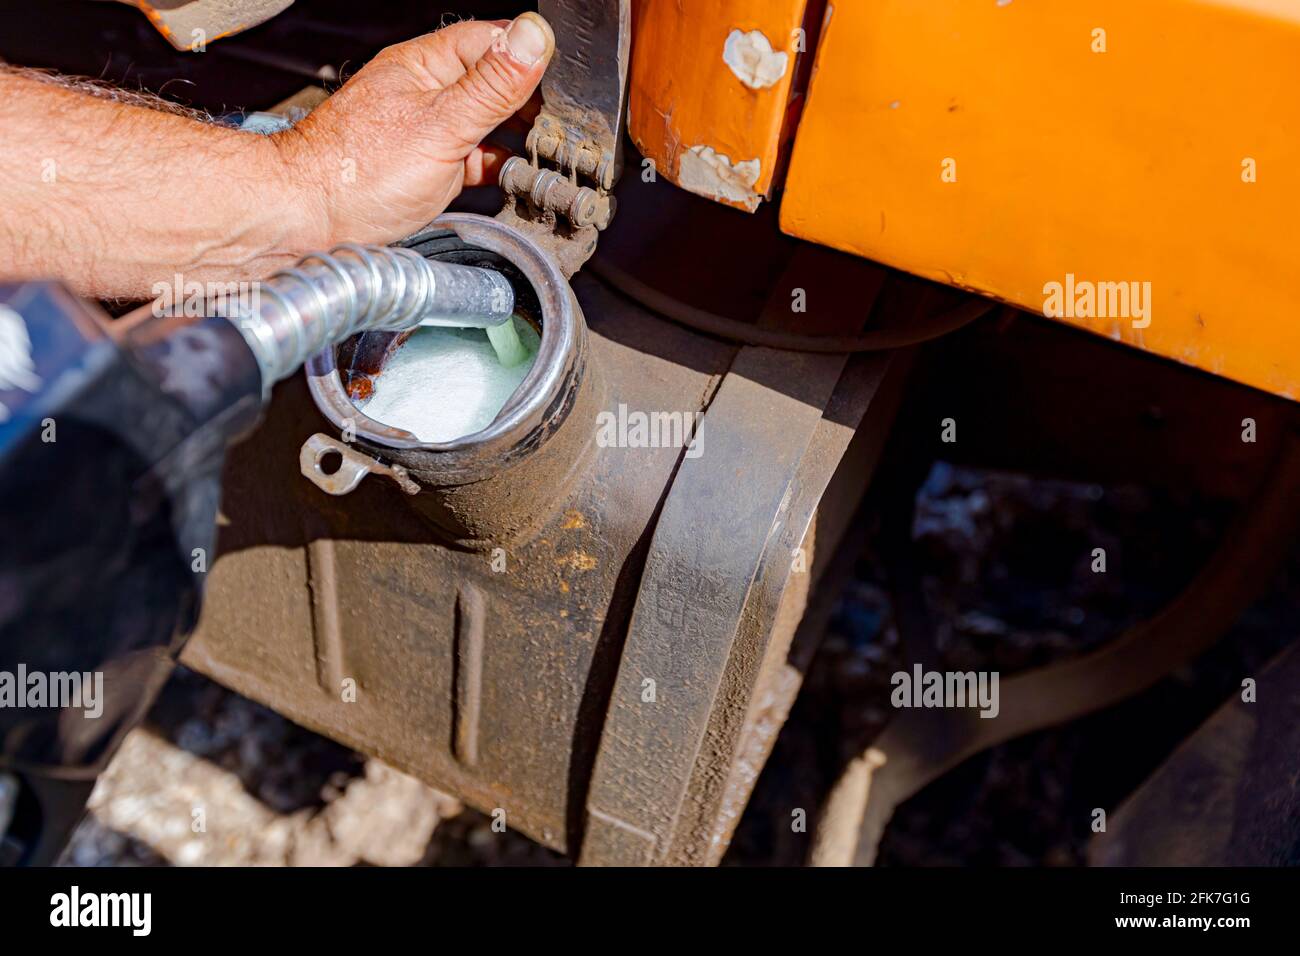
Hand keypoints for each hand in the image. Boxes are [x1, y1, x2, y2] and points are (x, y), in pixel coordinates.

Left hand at [279, 13, 554, 247]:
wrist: (307, 220)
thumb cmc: (357, 173)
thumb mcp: (441, 125)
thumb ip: (491, 86)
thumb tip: (533, 36)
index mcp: (426, 65)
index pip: (493, 41)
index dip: (531, 58)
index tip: (566, 84)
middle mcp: (427, 93)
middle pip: (495, 83)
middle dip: (532, 101)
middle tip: (564, 126)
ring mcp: (427, 130)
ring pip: (487, 121)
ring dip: (518, 135)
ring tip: (548, 152)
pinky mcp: (428, 167)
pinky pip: (474, 156)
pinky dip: (498, 165)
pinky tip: (515, 177)